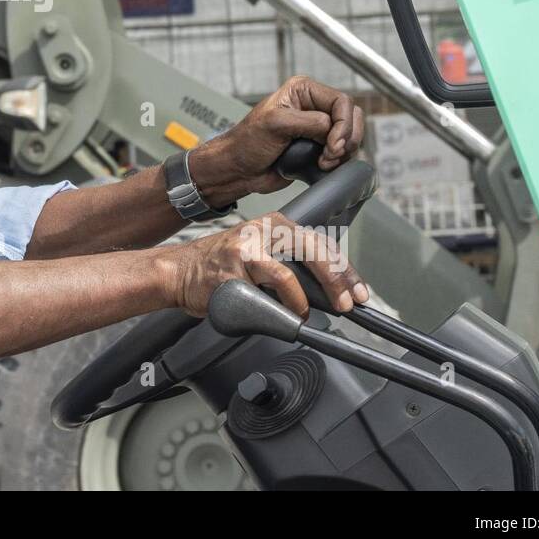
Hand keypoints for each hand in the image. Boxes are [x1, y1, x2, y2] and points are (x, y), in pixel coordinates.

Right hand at [168, 212, 368, 318]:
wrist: (180, 271)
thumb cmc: (223, 267)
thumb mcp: (262, 253)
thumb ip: (292, 265)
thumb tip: (330, 292)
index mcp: (275, 223)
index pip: (321, 243)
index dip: (344, 270)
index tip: (359, 292)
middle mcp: (262, 230)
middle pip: (312, 249)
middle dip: (335, 279)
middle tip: (348, 303)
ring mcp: (245, 248)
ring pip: (287, 275)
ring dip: (302, 301)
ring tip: (304, 314)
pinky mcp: (230, 271)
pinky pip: (262, 293)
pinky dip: (278, 307)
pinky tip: (283, 314)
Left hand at [188, 75, 365, 204]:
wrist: (239, 169)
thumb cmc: (247, 143)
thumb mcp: (276, 124)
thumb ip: (310, 122)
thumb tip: (334, 130)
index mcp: (303, 91)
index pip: (341, 101)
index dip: (343, 124)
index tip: (333, 145)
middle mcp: (313, 106)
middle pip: (351, 117)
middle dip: (346, 138)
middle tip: (330, 154)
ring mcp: (317, 128)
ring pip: (350, 136)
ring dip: (343, 152)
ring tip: (323, 162)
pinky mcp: (318, 148)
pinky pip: (342, 152)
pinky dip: (339, 161)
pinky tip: (322, 166)